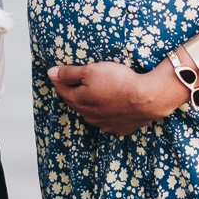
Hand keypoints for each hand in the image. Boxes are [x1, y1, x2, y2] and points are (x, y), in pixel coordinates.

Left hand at [48, 58, 188, 135]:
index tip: (56, 73)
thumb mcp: (90, 70)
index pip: (63, 90)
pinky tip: (112, 107)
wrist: (147, 98)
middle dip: (72, 92)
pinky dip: (107, 113)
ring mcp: (105, 124)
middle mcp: (89, 116)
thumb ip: (69, 73)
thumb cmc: (118, 82)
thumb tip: (51, 73)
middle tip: (71, 82)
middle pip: (76, 102)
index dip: (59, 80)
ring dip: (90, 104)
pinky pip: (109, 121)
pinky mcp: (120, 128)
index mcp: (79, 101)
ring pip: (92, 113)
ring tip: (93, 94)